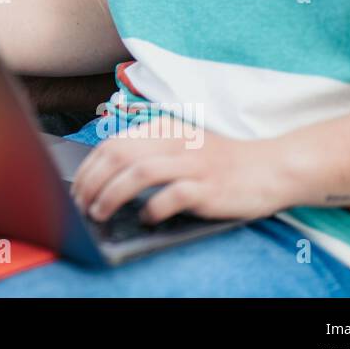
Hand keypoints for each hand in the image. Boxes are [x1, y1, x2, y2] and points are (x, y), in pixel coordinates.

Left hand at [71, 117, 291, 223]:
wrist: (271, 167)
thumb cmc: (221, 161)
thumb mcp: (181, 145)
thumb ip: (148, 152)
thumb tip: (105, 177)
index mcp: (165, 130)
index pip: (113, 143)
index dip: (89, 167)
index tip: (77, 189)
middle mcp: (176, 143)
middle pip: (119, 155)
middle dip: (92, 182)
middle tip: (82, 205)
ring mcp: (193, 164)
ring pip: (140, 172)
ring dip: (113, 194)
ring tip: (101, 213)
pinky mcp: (210, 187)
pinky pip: (174, 196)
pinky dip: (154, 208)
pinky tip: (146, 218)